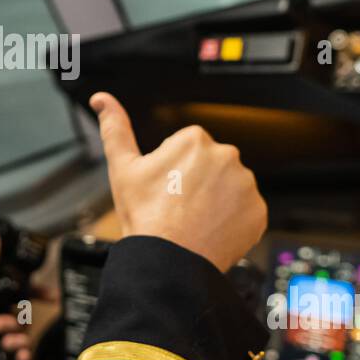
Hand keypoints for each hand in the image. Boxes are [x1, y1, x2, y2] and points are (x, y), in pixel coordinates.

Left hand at [0, 232, 53, 359]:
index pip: (24, 293)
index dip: (40, 294)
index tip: (53, 297)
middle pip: (25, 318)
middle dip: (18, 322)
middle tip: (1, 324)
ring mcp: (1, 336)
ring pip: (24, 335)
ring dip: (16, 338)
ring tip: (2, 340)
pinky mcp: (2, 354)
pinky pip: (22, 353)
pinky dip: (23, 355)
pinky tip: (20, 357)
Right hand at [89, 91, 266, 272]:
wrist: (169, 260)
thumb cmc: (146, 216)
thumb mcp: (123, 167)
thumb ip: (114, 128)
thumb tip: (102, 99)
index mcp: (194, 139)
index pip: (186, 148)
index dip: (172, 170)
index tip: (165, 189)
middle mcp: (226, 155)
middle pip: (209, 165)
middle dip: (196, 181)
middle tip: (177, 206)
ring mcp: (245, 184)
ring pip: (228, 186)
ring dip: (215, 199)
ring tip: (194, 219)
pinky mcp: (258, 211)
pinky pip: (245, 210)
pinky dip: (231, 219)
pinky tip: (211, 228)